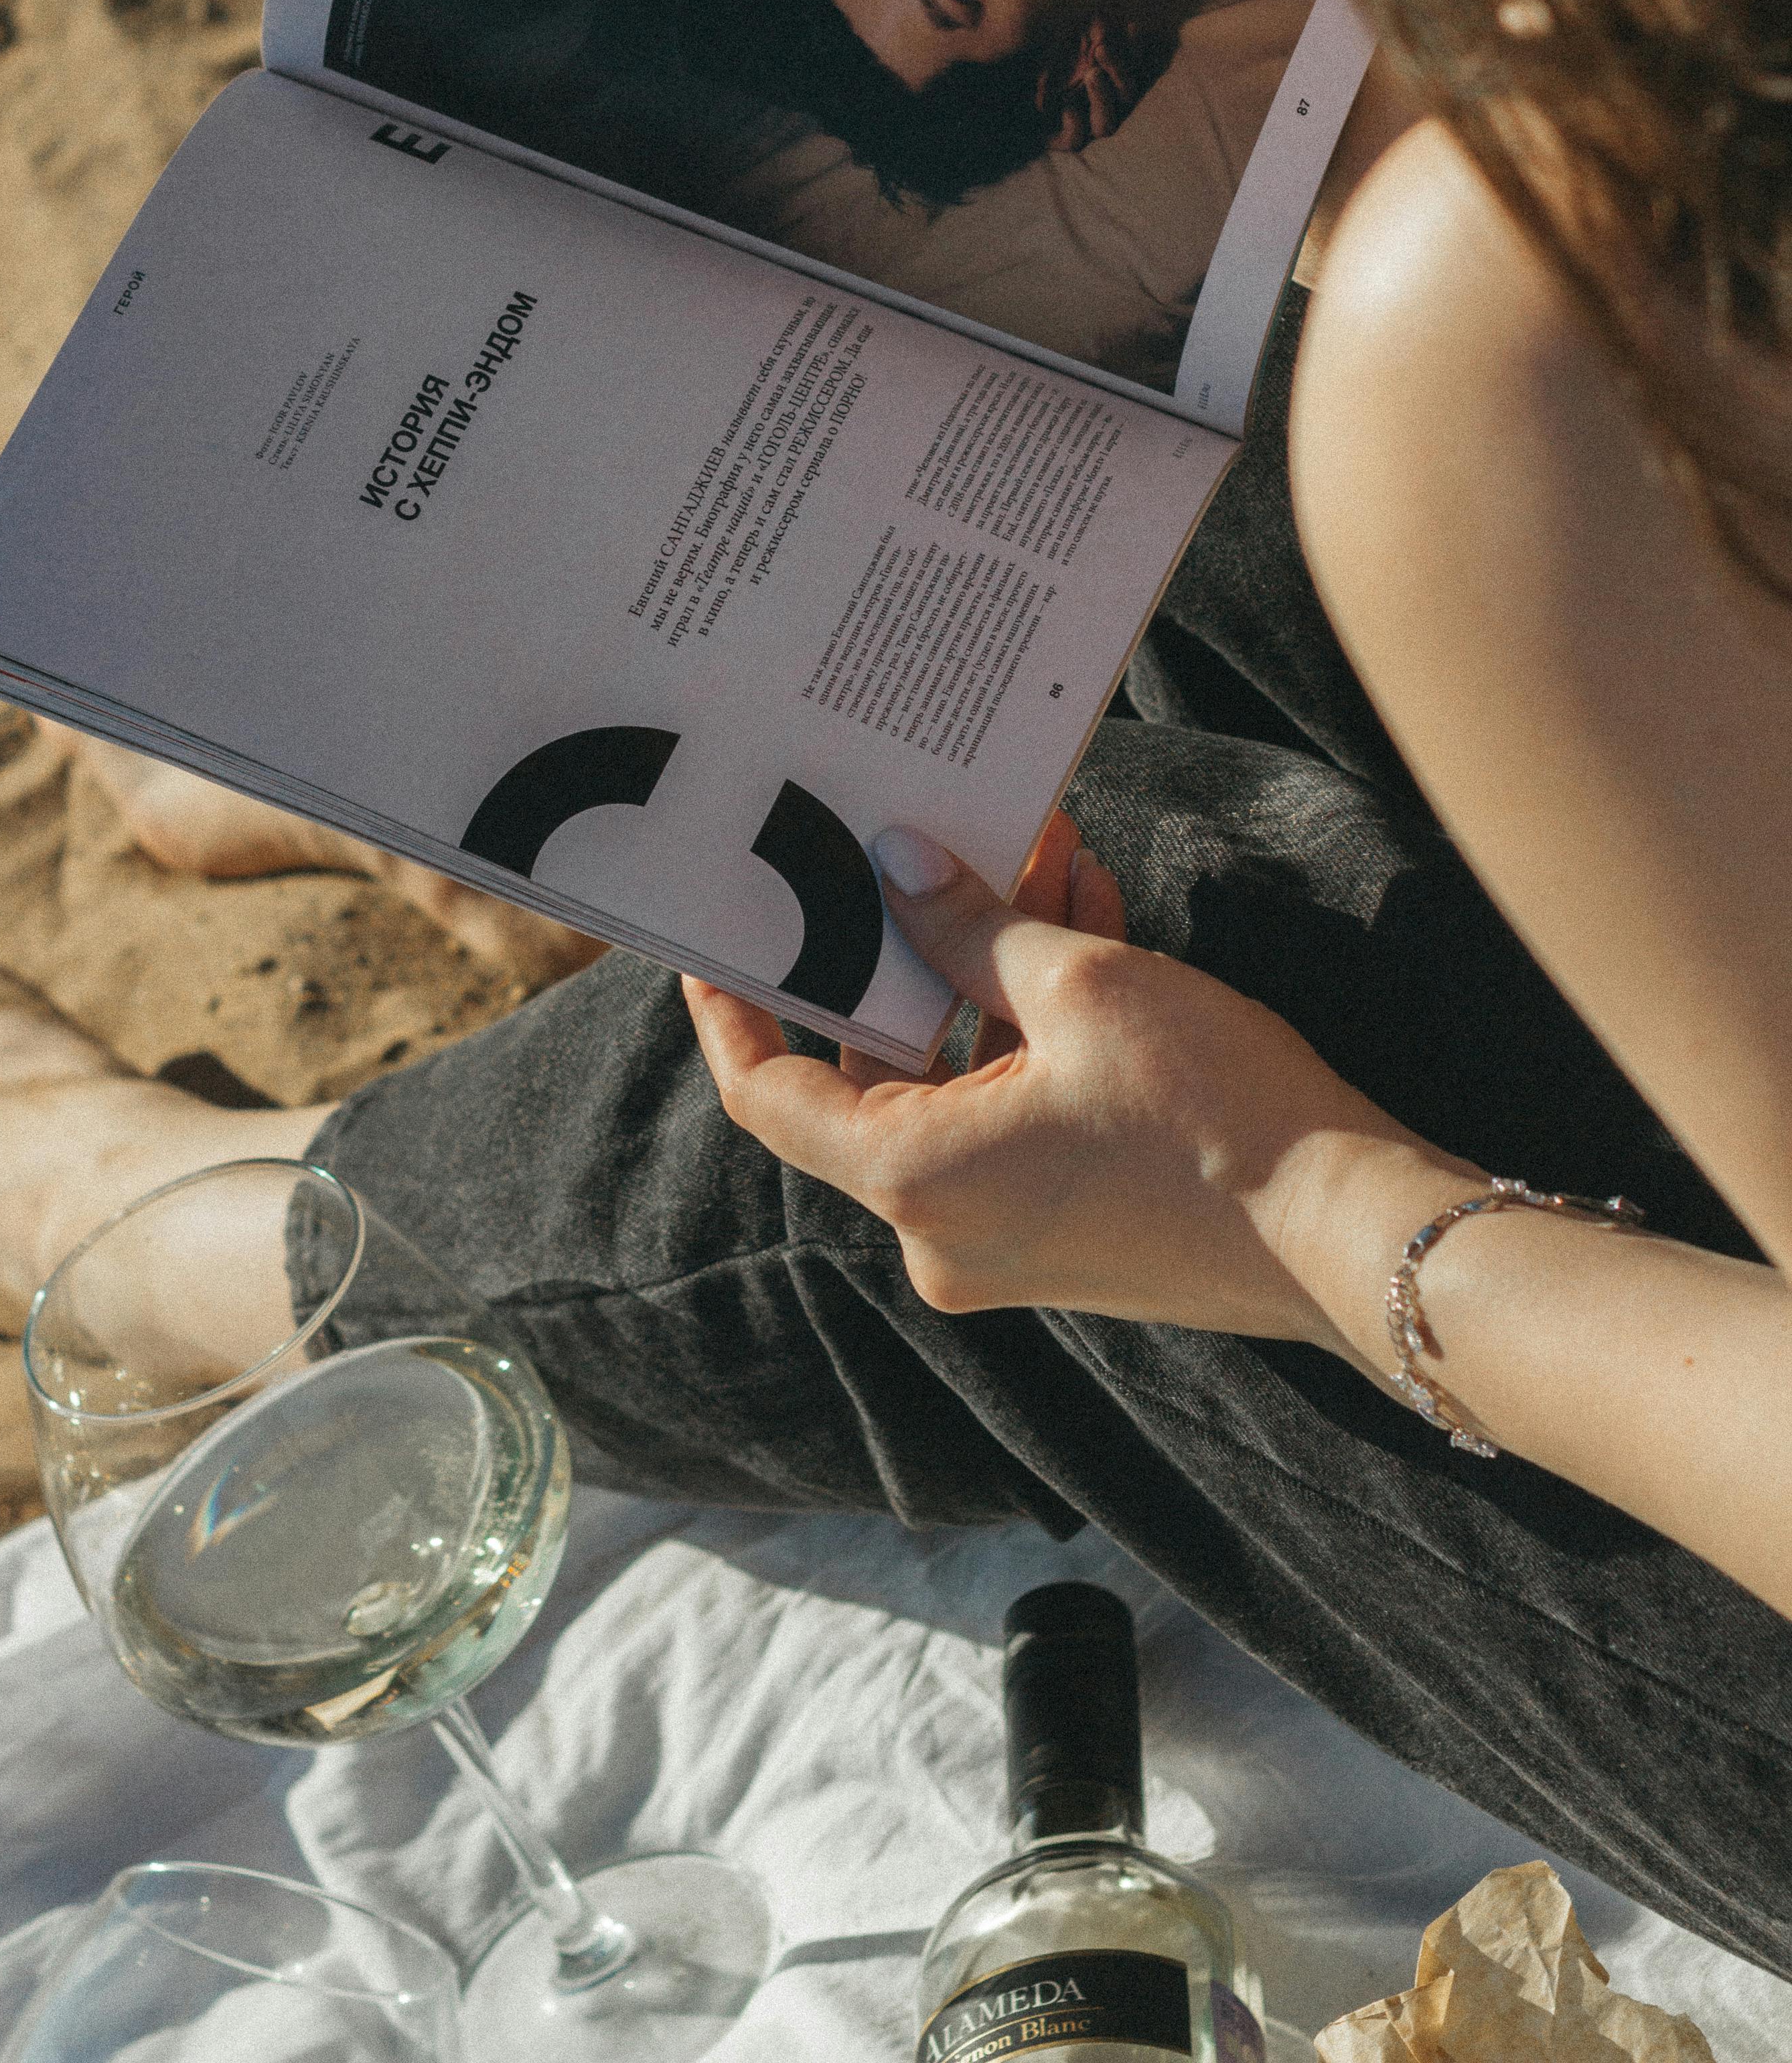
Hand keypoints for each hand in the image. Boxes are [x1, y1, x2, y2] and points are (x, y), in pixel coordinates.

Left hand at [685, 810, 1434, 1348]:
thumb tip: (901, 868)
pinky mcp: (1069, 1222)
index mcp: (915, 1180)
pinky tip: (1085, 911)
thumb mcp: (1085, 988)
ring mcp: (1007, 1233)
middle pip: (879, 1066)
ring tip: (1038, 851)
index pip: (772, 1095)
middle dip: (913, 941)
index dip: (736, 1011)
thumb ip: (973, 927)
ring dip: (995, 962)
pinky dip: (1038, 1020)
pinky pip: (1018, 1103)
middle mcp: (943, 1227)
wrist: (1351, 1232)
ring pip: (963, 1069)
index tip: (722, 933)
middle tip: (921, 841)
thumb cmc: (1215, 1117)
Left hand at [1038, 18, 1145, 152]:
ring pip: (1106, 125)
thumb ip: (1081, 28)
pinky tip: (1067, 108)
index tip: (1131, 26)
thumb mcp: (1054, 35)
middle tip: (1102, 49)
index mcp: (1103, 78)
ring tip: (1091, 74)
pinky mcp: (1056, 139)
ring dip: (1103, 98)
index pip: (1131, 69)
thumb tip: (1104, 18)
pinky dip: (1074, 124)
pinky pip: (1075, 140)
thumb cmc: (1028, 54)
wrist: (993, 86)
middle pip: (1126, 96)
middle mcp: (1097, 103)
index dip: (1137, 50)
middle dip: (1120, 71)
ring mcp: (1079, 123)